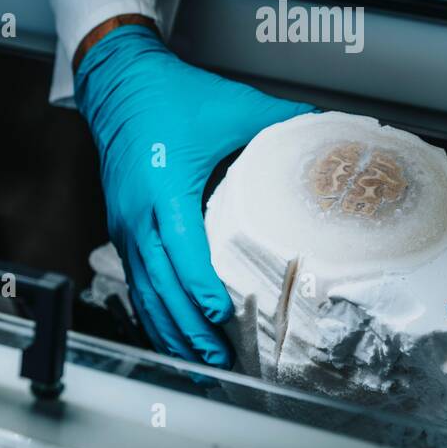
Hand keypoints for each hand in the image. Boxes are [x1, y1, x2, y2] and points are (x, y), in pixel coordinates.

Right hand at [74, 24, 314, 366]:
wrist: (119, 85)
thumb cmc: (171, 96)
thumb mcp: (232, 105)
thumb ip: (281, 121)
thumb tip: (327, 132)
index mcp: (163, 187)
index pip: (181, 248)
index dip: (200, 285)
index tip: (222, 313)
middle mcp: (138, 214)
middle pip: (161, 284)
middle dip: (189, 326)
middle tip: (221, 359)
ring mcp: (125, 226)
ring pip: (145, 292)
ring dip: (171, 330)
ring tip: (200, 362)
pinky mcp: (121, 229)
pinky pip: (137, 282)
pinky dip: (155, 314)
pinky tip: (173, 336)